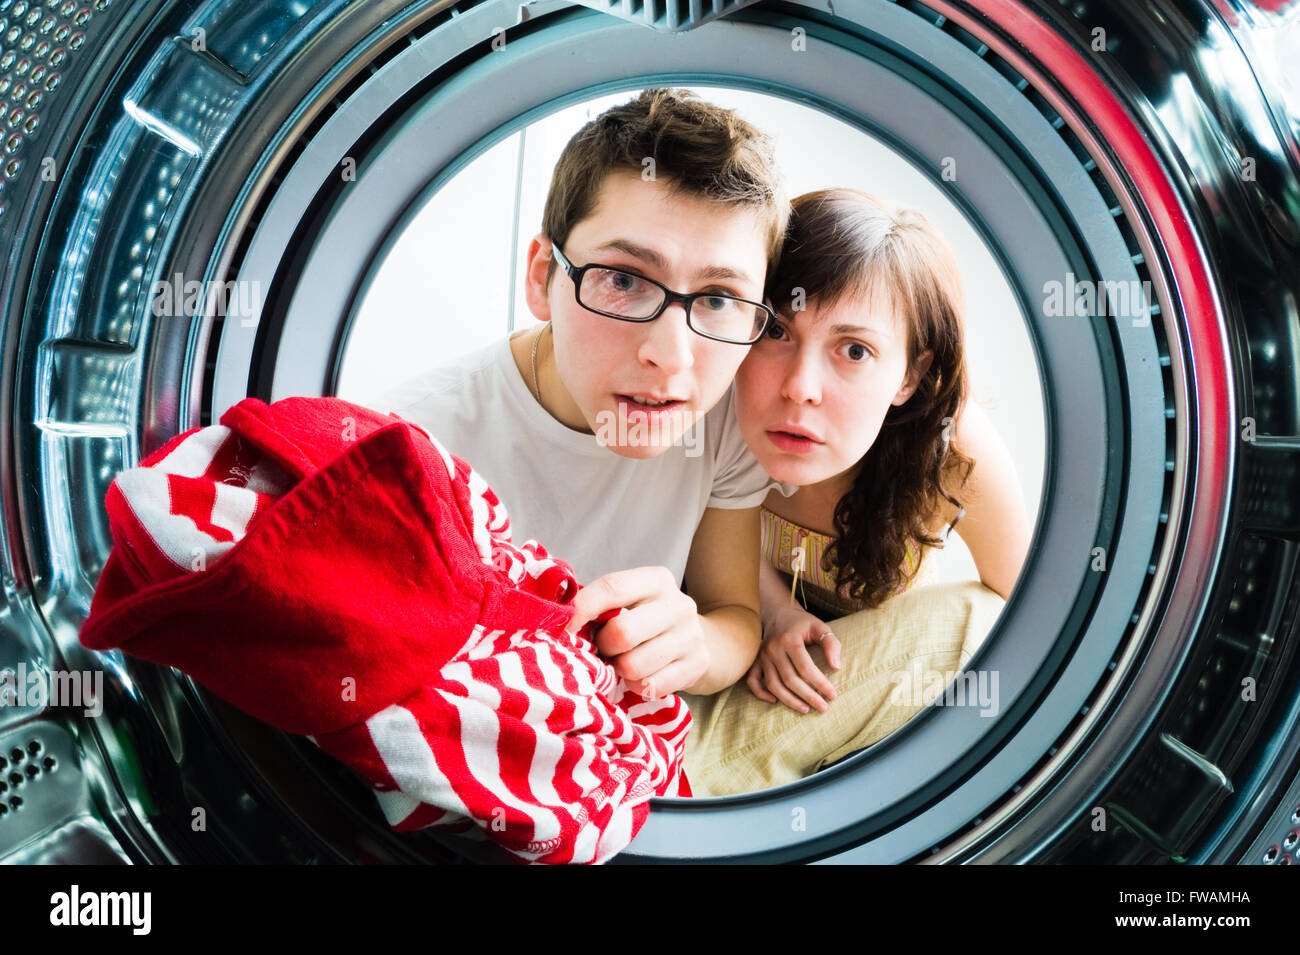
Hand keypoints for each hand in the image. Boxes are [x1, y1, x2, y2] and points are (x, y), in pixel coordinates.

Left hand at [568, 567, 709, 699]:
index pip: (612, 588)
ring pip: (634, 666)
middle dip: (603, 647)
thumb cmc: (648, 620)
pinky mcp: (698, 665)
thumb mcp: (631, 602)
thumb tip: (557, 621)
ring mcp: (692, 636)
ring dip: (619, 671)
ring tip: (622, 664)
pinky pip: (651, 686)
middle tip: (602, 650)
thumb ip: (600, 606)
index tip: (560, 628)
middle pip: (622, 633)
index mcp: (656, 580)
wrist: (701, 640)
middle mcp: (679, 604)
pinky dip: (637, 686)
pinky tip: (640, 677)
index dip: (581, 609)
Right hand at [745, 606, 842, 713]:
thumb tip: (836, 667)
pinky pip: (753, 681)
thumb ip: (831, 644)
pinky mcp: (755, 661)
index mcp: (790, 640)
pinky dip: (761, 693)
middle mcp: (773, 649)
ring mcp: (762, 656)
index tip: (833, 695)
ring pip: (773, 684)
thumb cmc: (802, 623)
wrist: (778, 613)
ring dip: (789, 700)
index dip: (820, 683)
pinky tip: (775, 701)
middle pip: (790, 679)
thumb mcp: (820, 627)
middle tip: (824, 708)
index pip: (806, 668)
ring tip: (806, 709)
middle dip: (809, 696)